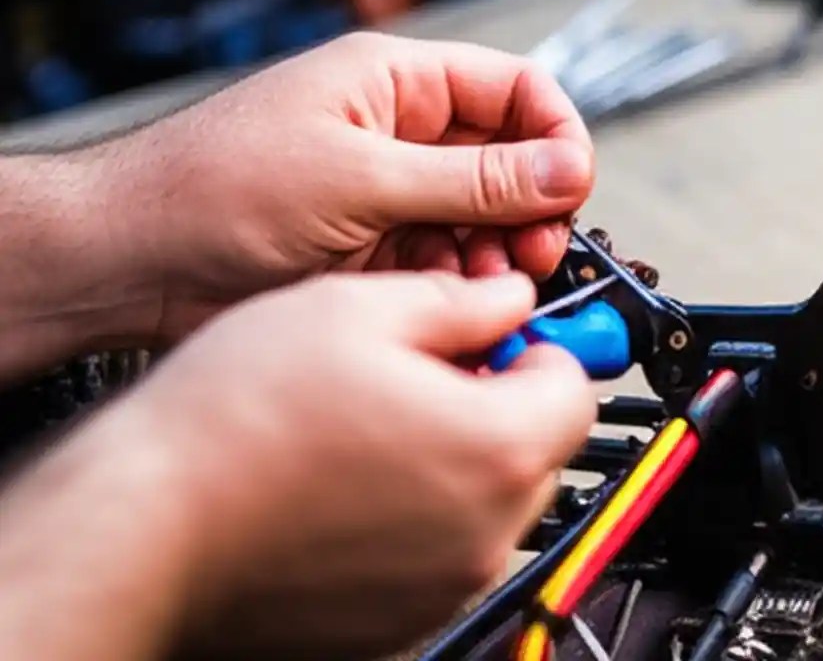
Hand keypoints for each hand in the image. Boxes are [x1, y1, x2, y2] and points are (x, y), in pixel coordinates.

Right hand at [0, 271, 595, 660]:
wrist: (147, 521)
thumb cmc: (237, 419)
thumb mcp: (358, 309)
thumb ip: (461, 301)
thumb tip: (507, 301)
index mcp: (496, 447)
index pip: (576, 385)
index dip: (535, 347)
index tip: (498, 338)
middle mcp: (487, 531)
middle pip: (537, 448)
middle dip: (497, 403)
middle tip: (424, 375)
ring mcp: (446, 585)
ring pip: (490, 503)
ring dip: (456, 461)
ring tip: (370, 429)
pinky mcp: (402, 618)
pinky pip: (442, 554)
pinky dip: (418, 519)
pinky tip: (348, 485)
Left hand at [100, 30, 592, 344]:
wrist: (131, 266)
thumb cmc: (211, 191)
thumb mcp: (359, 178)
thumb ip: (470, 179)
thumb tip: (563, 168)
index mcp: (395, 85)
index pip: (512, 90)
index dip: (554, 134)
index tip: (574, 186)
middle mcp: (399, 137)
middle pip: (508, 162)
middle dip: (532, 207)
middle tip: (537, 250)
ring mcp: (389, 197)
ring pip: (482, 221)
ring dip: (499, 254)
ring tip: (495, 284)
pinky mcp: (376, 253)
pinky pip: (447, 265)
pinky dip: (463, 286)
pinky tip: (459, 302)